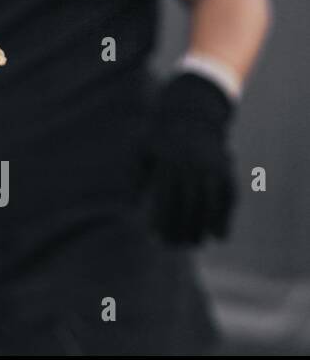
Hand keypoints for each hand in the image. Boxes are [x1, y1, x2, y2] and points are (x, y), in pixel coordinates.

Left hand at [140, 72, 236, 244]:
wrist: (191, 113)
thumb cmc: (158, 137)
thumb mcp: (140, 150)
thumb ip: (134, 177)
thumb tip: (130, 206)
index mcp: (167, 161)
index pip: (164, 198)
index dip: (159, 219)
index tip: (153, 236)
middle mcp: (191, 165)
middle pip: (187, 205)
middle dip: (179, 228)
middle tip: (172, 246)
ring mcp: (212, 167)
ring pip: (209, 204)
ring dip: (202, 228)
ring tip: (193, 245)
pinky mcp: (227, 170)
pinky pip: (229, 198)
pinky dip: (225, 218)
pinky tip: (219, 237)